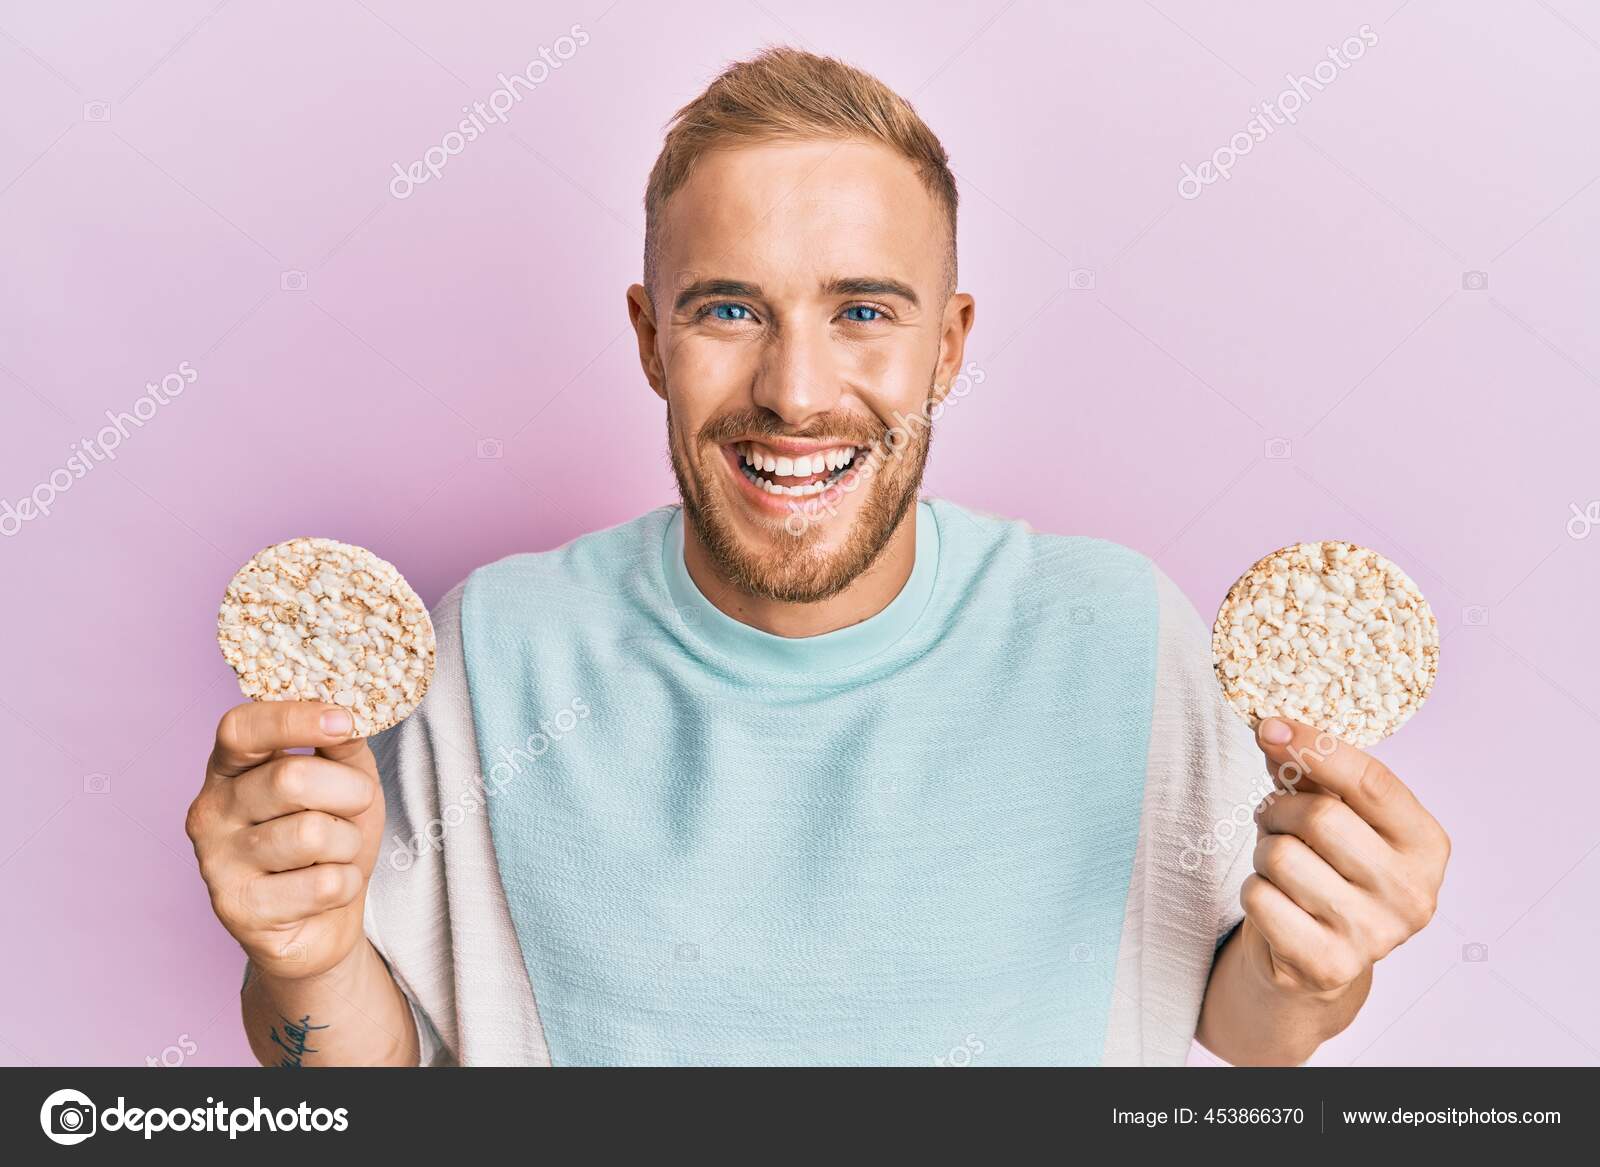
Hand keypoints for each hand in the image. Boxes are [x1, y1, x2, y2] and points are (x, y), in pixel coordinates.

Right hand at [186, 702, 384, 980]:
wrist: (324, 922)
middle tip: (357, 806)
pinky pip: (322, 884)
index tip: (343, 720)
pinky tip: (326, 890)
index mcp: (229, 768)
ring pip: (311, 834)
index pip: (241, 728)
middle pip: (289, 779)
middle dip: (349, 792)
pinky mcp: (238, 910)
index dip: (293, 719)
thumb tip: (348, 711)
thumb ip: (341, 744)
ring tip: (336, 853)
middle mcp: (210, 810)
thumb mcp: (345, 779)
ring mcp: (216, 862)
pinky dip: (346, 883)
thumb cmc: (332, 838)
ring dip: (348, 843)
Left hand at [1239, 717, 1449, 997]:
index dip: (1316, 748)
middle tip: (1273, 818)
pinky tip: (1276, 902)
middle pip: (1319, 817)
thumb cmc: (1331, 872)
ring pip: (1281, 856)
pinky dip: (1253, 890)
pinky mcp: (1328, 965)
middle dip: (1279, 809)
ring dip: (1262, 851)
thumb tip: (1275, 731)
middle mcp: (1412, 893)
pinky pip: (1259, 897)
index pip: (1372, 782)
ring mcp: (1373, 935)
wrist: (1320, 960)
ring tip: (1278, 864)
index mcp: (1426, 846)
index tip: (1271, 727)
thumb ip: (1312, 775)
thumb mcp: (1338, 818)